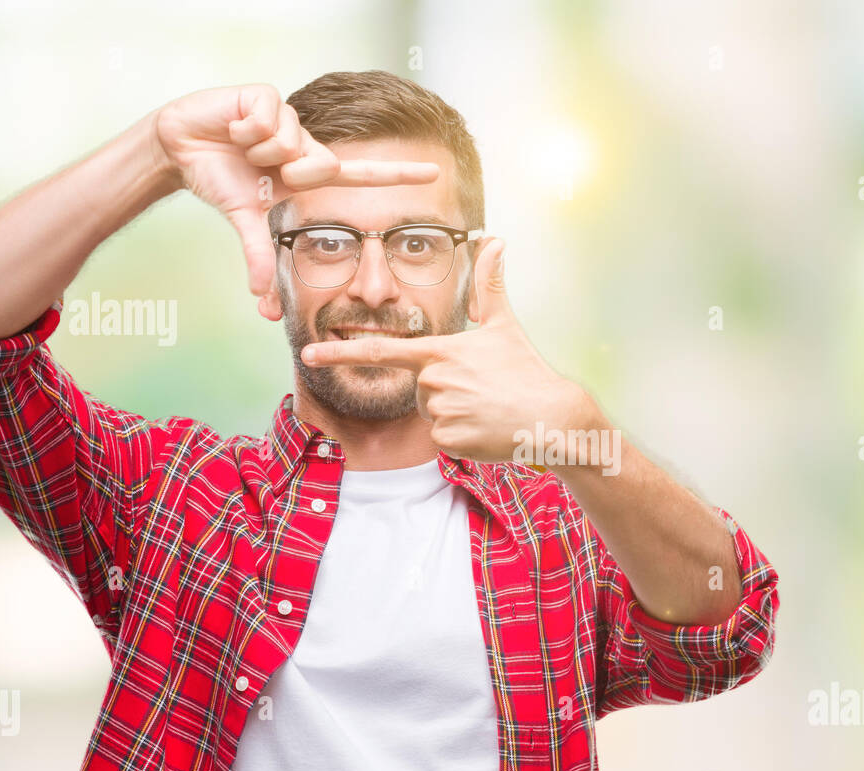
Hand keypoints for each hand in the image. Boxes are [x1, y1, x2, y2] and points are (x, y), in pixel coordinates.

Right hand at [153, 84, 439, 296]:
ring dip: (259, 151)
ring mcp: (289, 118)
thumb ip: (260, 258)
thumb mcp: (244, 220)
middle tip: (261, 169)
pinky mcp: (266, 96)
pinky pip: (267, 120)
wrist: (181, 146)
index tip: (435, 173)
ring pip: (292, 143)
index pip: (363, 174)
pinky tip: (233, 126)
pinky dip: (243, 129)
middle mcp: (306, 144)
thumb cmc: (219, 178)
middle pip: (324, 165)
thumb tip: (263, 303)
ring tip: (242, 147)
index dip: (398, 174)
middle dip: (289, 173)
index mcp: (308, 173)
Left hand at [298, 239, 600, 463]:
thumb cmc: (526, 370)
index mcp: (441, 350)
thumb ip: (489, 284)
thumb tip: (495, 239)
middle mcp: (435, 379)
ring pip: (429, 414)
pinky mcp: (450, 439)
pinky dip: (462, 436)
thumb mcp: (504, 325)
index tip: (310, 353)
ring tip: (486, 408)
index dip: (341, 351)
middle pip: (417, 389)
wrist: (552, 416)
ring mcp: (441, 410)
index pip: (382, 351)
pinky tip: (486, 428)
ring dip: (453, 414)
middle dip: (441, 392)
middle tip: (479, 391)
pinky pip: (442, 437)